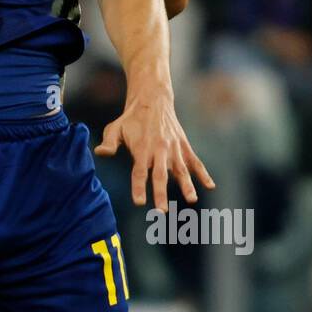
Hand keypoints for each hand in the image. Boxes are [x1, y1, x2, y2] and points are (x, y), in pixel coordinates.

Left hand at [95, 93, 214, 210]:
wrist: (152, 100)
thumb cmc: (130, 119)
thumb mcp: (115, 128)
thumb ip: (109, 142)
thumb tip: (100, 153)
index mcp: (142, 148)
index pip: (139, 171)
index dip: (139, 187)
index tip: (139, 202)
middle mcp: (159, 149)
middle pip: (160, 175)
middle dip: (161, 193)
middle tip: (162, 211)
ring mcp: (174, 148)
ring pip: (181, 170)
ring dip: (187, 185)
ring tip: (192, 200)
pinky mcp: (184, 146)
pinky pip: (195, 161)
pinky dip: (203, 173)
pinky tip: (210, 186)